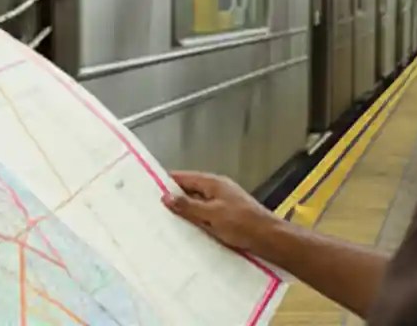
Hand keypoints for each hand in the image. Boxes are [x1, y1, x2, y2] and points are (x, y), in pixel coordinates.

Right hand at [161, 170, 281, 252]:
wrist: (269, 238)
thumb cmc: (241, 224)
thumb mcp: (211, 214)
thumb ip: (188, 206)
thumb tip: (166, 196)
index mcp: (213, 183)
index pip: (184, 177)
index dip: (167, 182)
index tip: (148, 189)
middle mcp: (217, 189)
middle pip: (189, 190)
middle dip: (173, 198)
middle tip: (152, 209)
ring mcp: (222, 202)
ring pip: (197, 203)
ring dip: (184, 211)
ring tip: (165, 221)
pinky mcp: (226, 216)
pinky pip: (205, 214)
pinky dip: (195, 220)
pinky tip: (186, 231)